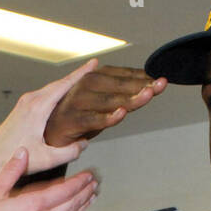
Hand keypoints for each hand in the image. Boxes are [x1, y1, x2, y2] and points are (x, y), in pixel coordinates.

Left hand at [0, 59, 102, 180]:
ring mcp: (25, 103)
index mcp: (38, 108)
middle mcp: (31, 100)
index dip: (81, 73)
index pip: (64, 84)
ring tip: (83, 84)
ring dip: (67, 84)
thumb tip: (84, 144)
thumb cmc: (12, 158)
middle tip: (94, 72)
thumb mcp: (46, 160)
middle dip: (77, 76)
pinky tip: (64, 98)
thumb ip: (69, 152)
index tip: (94, 63)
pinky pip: (44, 94)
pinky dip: (57, 92)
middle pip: (59, 83)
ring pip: (51, 88)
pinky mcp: (22, 108)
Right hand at [0, 148, 97, 210]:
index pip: (63, 191)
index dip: (78, 182)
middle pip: (71, 204)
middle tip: (95, 183)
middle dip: (85, 193)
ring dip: (82, 206)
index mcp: (32, 204)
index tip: (88, 175)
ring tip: (93, 197)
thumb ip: (11, 171)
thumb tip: (23, 152)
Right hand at [43, 65, 166, 145]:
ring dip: (129, 98)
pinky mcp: (70, 120)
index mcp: (93, 79)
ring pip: (107, 100)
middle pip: (117, 85)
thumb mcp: (103, 105)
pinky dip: (107, 117)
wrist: (49, 135)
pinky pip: (91, 119)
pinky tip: (121, 114)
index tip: (161, 80)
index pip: (122, 75)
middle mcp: (85, 87)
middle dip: (140, 85)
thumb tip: (150, 86)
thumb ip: (123, 96)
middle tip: (159, 85)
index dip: (142, 77)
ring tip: (148, 95)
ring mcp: (76, 103)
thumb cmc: (78, 118)